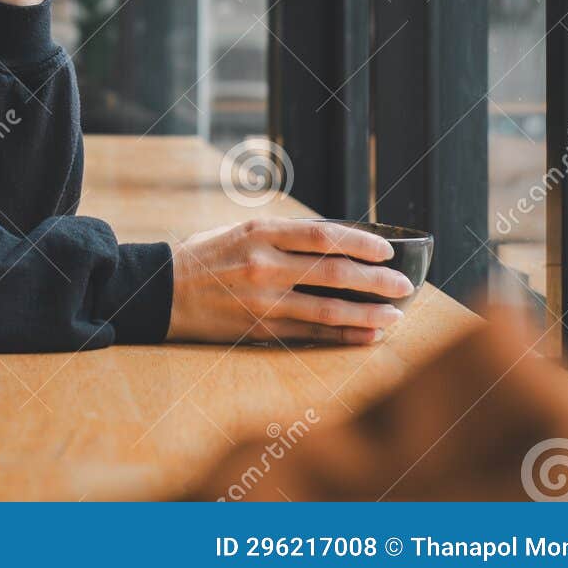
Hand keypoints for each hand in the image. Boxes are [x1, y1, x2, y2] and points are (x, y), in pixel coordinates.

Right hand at [166, 217, 415, 344]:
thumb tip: (334, 244)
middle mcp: (264, 264)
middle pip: (334, 272)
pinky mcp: (259, 329)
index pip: (323, 235)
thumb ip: (282, 238)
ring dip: (368, 313)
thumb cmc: (205, 256)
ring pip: (328, 308)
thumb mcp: (240, 232)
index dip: (360, 243)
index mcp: (261, 232)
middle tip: (405, 285)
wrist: (162, 291)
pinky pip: (311, 334)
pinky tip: (367, 336)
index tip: (387, 250)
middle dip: (376, 280)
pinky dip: (343, 335)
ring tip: (396, 316)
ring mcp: (263, 300)